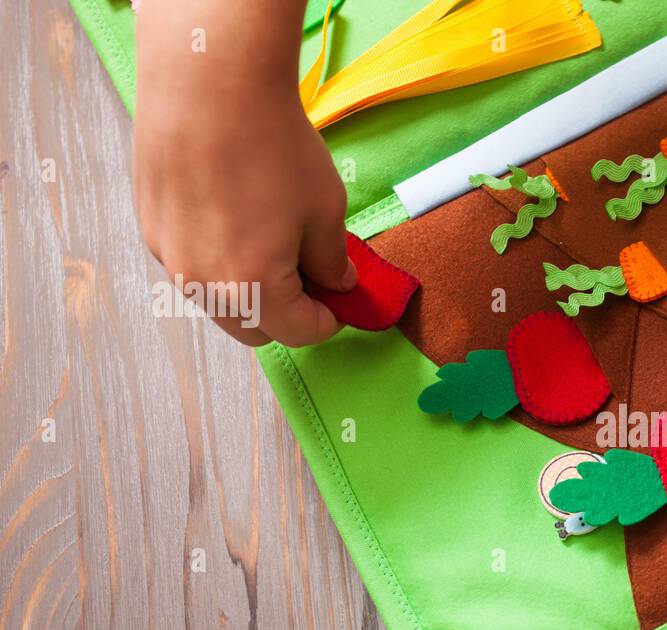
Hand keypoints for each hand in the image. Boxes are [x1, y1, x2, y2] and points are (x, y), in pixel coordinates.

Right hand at [133, 0, 354, 346]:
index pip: (298, 332)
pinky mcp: (151, 229)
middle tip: (311, 279)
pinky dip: (219, 261)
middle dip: (287, 315)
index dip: (327, 320)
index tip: (340, 302)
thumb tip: (338, 283)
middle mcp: (202, 285)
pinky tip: (236, 219)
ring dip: (250, 291)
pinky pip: (192, 265)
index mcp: (253, 289)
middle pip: (253, 329)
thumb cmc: (273, 146)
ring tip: (274, 244)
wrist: (209, 85)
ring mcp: (170, 258)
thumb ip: (333, 260)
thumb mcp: (325, 209)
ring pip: (218, 302)